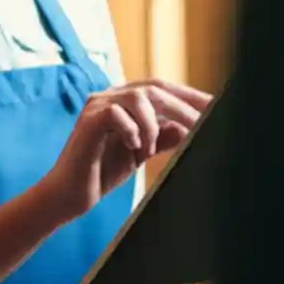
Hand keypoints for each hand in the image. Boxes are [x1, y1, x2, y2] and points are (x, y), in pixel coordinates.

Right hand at [41, 80, 212, 222]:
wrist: (69, 194)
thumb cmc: (101, 172)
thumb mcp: (140, 153)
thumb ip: (161, 137)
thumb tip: (186, 127)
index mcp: (123, 101)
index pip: (162, 89)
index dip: (188, 96)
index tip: (214, 107)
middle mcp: (110, 97)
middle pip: (154, 88)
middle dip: (182, 107)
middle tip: (202, 125)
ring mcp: (97, 106)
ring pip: (138, 97)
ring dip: (152, 124)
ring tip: (150, 149)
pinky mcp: (87, 121)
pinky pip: (116, 114)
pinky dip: (132, 131)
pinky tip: (133, 149)